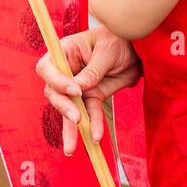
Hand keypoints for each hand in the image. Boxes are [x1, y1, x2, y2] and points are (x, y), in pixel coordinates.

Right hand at [36, 27, 140, 155]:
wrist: (139, 49)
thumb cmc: (120, 39)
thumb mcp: (108, 51)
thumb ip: (93, 70)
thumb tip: (79, 90)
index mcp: (66, 51)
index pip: (47, 67)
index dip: (55, 81)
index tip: (74, 90)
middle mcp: (67, 70)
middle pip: (53, 92)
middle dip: (63, 107)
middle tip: (76, 117)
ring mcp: (78, 85)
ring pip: (68, 108)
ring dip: (70, 128)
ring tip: (72, 147)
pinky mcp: (92, 96)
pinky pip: (89, 112)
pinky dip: (92, 125)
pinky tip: (95, 137)